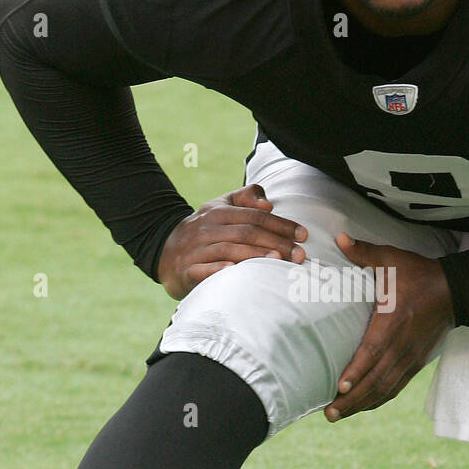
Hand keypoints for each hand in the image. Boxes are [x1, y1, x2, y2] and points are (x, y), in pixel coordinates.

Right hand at [157, 184, 306, 298]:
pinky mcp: (187, 270)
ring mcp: (196, 250)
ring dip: (255, 255)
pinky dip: (218, 269)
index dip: (280, 224)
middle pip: (247, 233)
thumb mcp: (221, 207)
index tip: (303, 234)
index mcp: (218, 212)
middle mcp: (207, 229)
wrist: (164, 250)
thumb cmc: (205, 229)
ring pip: (229, 250)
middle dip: (276, 242)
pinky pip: (203, 269)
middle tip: (300, 254)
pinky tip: (235, 270)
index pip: (255, 216)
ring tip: (279, 260)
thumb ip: (246, 198)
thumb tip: (268, 204)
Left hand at [324, 233, 454, 422]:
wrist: (454, 291)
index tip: (339, 386)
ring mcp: (410, 357)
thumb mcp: (392, 259)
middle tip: (328, 413)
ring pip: (385, 388)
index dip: (357, 371)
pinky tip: (361, 406)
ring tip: (337, 415)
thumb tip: (339, 238)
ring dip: (361, 404)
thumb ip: (364, 252)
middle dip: (352, 399)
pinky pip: (395, 387)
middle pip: (376, 379)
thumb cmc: (417, 274)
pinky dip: (377, 399)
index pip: (373, 351)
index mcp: (393, 322)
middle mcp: (402, 345)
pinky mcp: (415, 363)